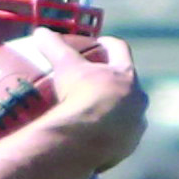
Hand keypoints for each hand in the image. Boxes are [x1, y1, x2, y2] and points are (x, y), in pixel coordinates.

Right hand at [34, 35, 147, 178]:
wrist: (84, 140)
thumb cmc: (80, 96)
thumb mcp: (65, 68)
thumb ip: (54, 46)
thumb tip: (40, 31)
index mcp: (126, 75)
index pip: (121, 50)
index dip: (108, 44)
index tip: (100, 44)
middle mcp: (138, 99)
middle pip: (129, 84)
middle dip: (115, 83)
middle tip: (97, 84)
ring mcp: (136, 125)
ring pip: (128, 114)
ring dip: (116, 112)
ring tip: (96, 115)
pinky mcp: (128, 148)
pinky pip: (120, 139)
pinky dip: (110, 137)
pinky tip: (95, 138)